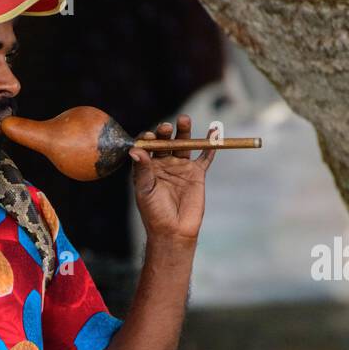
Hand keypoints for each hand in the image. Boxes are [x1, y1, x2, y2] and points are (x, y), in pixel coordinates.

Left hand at [129, 114, 216, 242]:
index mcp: (147, 167)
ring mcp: (181, 167)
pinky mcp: (196, 173)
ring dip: (184, 131)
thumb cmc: (154, 212)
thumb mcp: (145, 190)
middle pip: (165, 142)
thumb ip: (142, 169)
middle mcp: (164, 163)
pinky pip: (205, 156)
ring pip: (184, 144)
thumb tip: (135, 150)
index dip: (147, 140)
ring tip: (184, 120)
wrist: (174, 230)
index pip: (146, 147)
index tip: (148, 137)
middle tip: (165, 128)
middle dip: (165, 133)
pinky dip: (210, 144)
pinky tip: (213, 130)